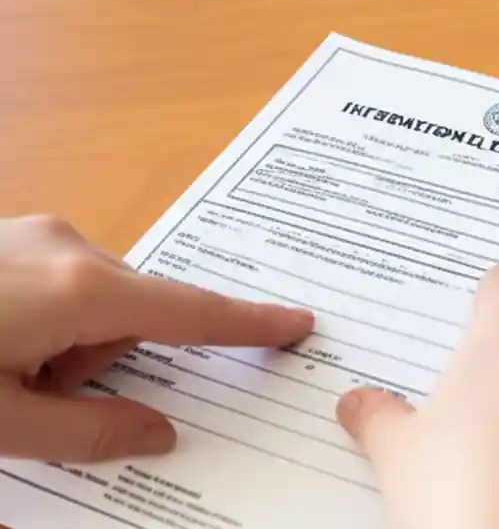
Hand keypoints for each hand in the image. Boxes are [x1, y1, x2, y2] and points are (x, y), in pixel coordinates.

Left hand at [0, 215, 313, 462]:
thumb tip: (161, 435)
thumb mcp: (1, 422)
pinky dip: (45, 317)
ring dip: (67, 341)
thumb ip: (87, 433)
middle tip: (33, 395)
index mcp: (80, 290)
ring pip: (94, 299)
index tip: (298, 323)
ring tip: (1, 369)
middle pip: (135, 313)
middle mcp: (70, 248)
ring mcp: (38, 234)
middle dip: (102, 359)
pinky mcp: (12, 236)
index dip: (248, 324)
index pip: (190, 313)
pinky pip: (61, 280)